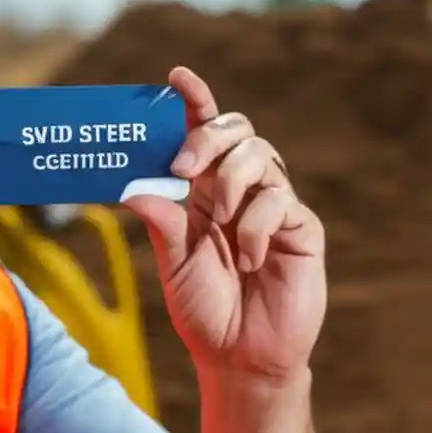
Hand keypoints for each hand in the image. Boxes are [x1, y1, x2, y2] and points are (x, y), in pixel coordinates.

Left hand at [123, 67, 325, 382]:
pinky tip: (249, 259)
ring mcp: (271, 205)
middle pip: (236, 131)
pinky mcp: (300, 227)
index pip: (199, 134)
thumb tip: (132, 188)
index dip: (193, 101)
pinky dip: (255, 225)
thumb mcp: (171, 263)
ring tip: (219, 220)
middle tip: (185, 164)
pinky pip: (278, 201)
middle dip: (208, 136)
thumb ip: (161, 223)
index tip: (176, 76)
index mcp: (200, 190)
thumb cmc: (202, 308)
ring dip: (231, 181)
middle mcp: (237, 190)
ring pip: (260, 155)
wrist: (238, 355)